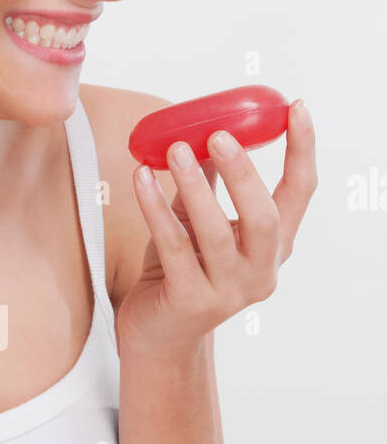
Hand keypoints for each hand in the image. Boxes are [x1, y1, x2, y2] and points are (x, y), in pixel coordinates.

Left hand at [117, 99, 317, 356]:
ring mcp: (228, 292)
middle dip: (244, 174)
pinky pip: (173, 247)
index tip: (295, 108)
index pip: (299, 194)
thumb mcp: (198, 223)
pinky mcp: (191, 302)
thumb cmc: (178, 272)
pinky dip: (156, 208)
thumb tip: (204, 131)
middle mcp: (259, 272)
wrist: (157, 335)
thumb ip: (208, 184)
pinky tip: (141, 179)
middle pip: (265, 218)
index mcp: (272, 247)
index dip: (302, 150)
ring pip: (216, 234)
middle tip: (220, 135)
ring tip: (175, 150)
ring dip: (195, 188)